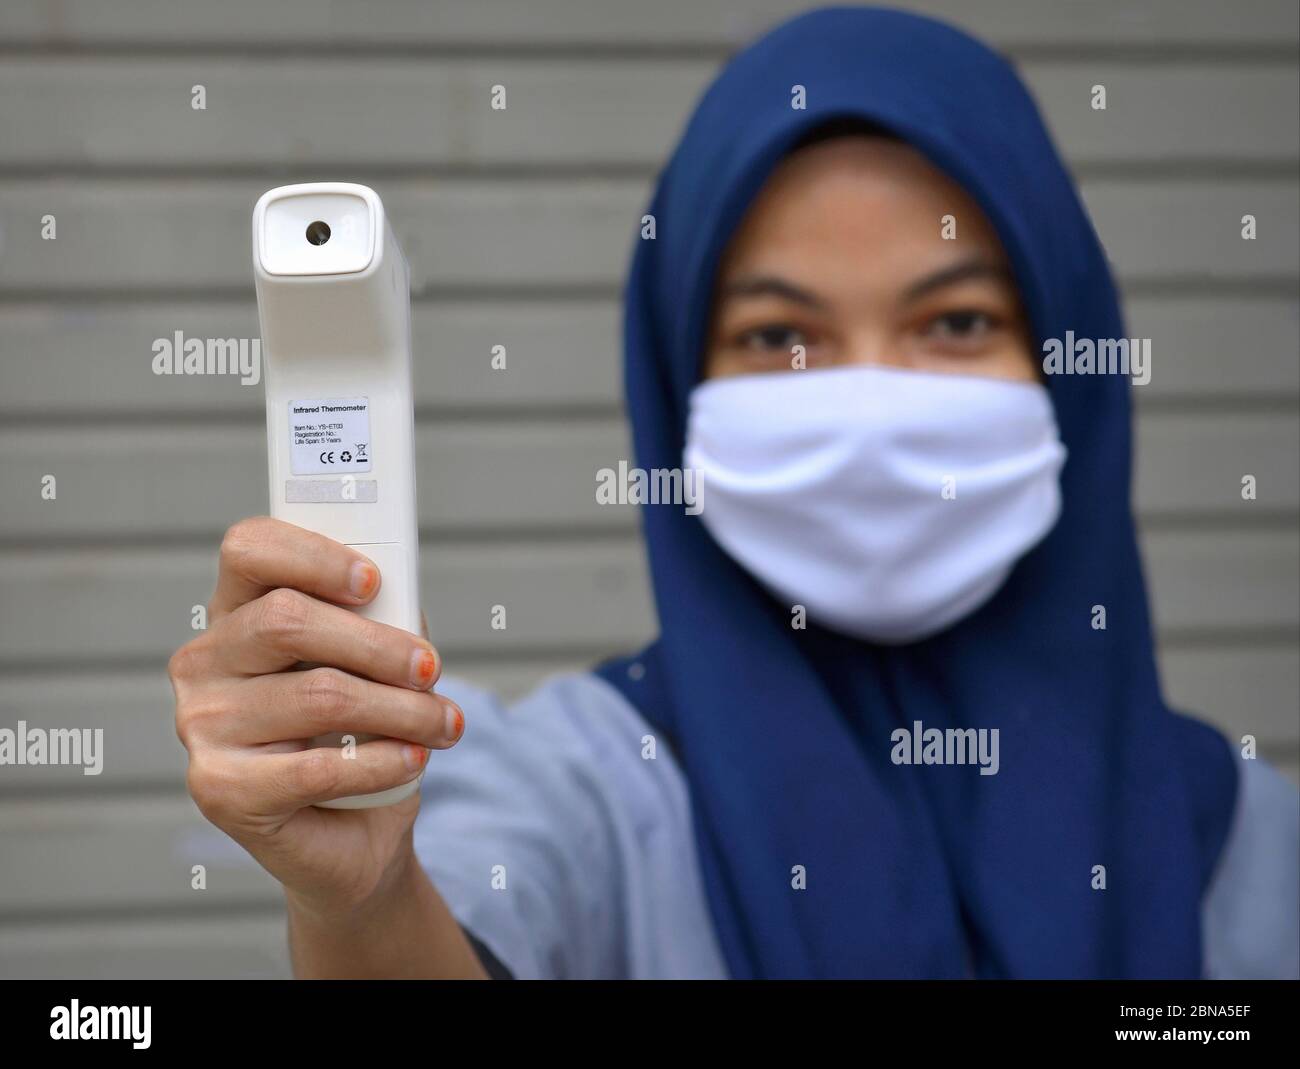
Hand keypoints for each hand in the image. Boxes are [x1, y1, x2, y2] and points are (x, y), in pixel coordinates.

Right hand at [169, 516, 464, 914]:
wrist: (351, 835)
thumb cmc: (360, 732)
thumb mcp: (375, 664)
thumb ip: (382, 620)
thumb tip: (404, 604)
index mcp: (235, 612)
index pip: (249, 550)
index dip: (312, 556)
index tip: (373, 581)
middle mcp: (203, 662)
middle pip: (286, 619)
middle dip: (378, 645)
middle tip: (431, 668)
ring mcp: (202, 726)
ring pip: (318, 694)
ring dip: (401, 710)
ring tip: (443, 723)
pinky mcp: (219, 789)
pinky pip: (317, 767)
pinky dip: (382, 761)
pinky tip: (414, 758)